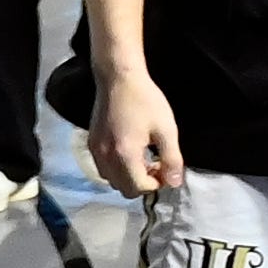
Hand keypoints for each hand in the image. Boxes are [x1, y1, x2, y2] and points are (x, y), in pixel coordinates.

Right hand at [84, 66, 184, 196]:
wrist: (118, 78)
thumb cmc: (144, 99)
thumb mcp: (166, 129)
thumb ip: (172, 159)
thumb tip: (175, 182)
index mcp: (125, 154)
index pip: (139, 187)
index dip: (156, 184)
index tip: (165, 169)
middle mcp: (106, 157)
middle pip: (124, 189)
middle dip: (142, 183)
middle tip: (155, 166)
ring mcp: (96, 151)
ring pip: (112, 181)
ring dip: (128, 177)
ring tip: (142, 159)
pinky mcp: (91, 144)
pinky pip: (103, 168)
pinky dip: (117, 168)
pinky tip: (128, 151)